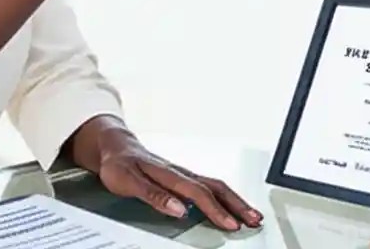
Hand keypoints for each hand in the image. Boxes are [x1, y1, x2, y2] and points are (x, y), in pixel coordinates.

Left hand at [70, 117, 261, 231]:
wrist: (114, 145)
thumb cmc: (119, 163)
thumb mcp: (128, 181)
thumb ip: (153, 195)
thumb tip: (178, 209)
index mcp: (170, 174)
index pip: (199, 194)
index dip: (216, 210)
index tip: (231, 225)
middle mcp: (181, 173)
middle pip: (216, 188)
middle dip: (237, 204)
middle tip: (255, 220)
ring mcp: (183, 174)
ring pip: (216, 186)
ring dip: (235, 200)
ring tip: (250, 215)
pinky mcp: (182, 177)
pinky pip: (209, 186)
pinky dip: (224, 197)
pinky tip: (229, 205)